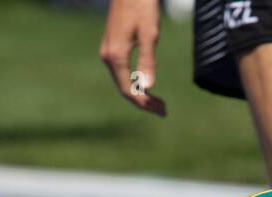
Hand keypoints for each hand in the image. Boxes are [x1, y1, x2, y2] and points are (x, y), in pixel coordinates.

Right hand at [99, 0, 166, 115]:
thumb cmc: (142, 6)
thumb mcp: (149, 33)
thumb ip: (147, 60)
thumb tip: (147, 87)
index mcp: (116, 56)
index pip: (129, 90)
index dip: (145, 104)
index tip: (163, 111)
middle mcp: (108, 56)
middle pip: (124, 89)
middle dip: (144, 102)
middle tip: (164, 110)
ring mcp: (108, 51)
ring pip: (122, 81)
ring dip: (139, 94)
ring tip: (158, 102)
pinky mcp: (111, 46)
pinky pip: (121, 73)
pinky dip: (133, 83)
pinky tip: (145, 86)